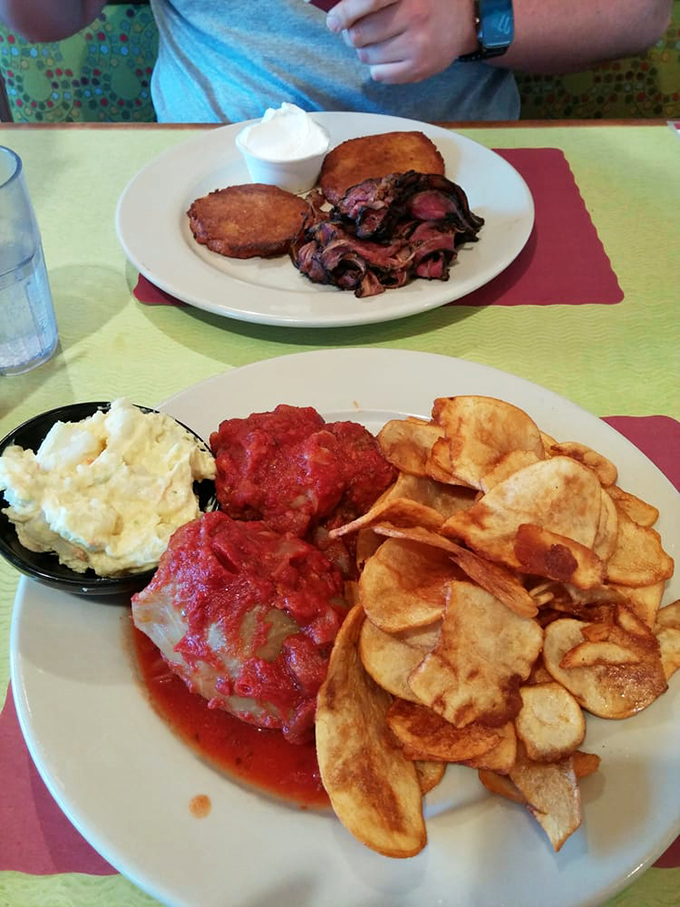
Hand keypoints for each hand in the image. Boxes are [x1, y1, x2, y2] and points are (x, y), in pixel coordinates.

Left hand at [325, 0, 477, 83]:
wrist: (466, 19)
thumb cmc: (429, 0)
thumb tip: (341, 14)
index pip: (366, 2)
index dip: (344, 14)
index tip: (334, 21)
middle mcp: (413, 16)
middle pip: (359, 35)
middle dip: (353, 34)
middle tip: (358, 31)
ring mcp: (417, 45)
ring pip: (367, 56)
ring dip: (366, 51)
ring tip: (377, 42)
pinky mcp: (419, 68)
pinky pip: (380, 74)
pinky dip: (377, 67)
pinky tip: (387, 56)